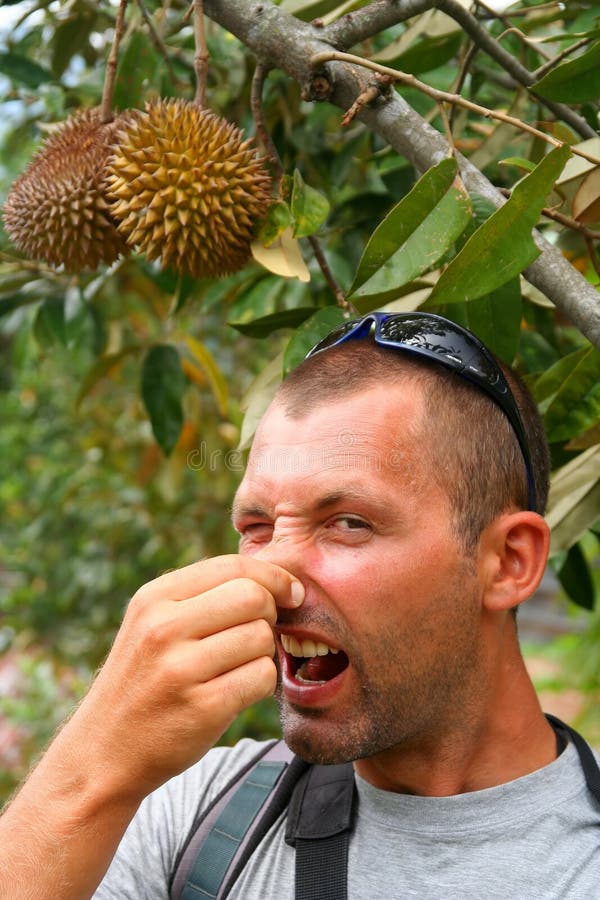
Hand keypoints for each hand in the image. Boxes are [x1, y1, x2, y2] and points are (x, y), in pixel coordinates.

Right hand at [64, 554, 304, 799]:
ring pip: (262, 638)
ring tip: (236, 667)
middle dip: (270, 614)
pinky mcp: (203, 707)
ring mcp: (181, 668)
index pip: (233, 566)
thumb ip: (205, 596)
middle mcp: (163, 627)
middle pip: (254, 598)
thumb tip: (280, 581)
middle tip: (256, 635)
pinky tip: (235, 691)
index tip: (290, 592)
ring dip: (263, 653)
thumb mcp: (153, 624)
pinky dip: (261, 683)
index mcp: (154, 598)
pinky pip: (262, 676)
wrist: (104, 751)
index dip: (273, 576)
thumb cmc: (145, 680)